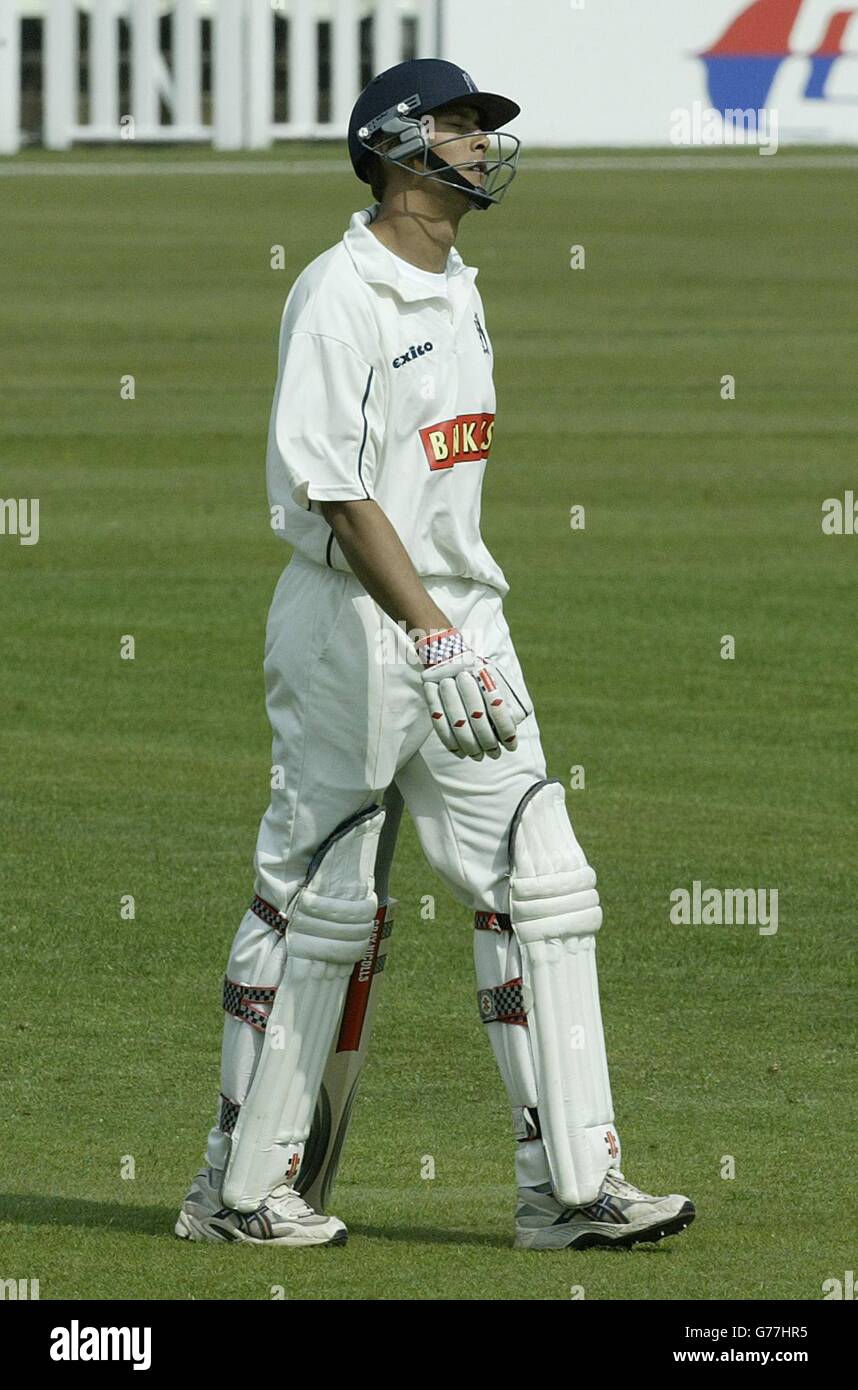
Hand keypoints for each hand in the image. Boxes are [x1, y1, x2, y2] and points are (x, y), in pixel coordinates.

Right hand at [416, 627, 527, 759]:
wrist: (452, 653)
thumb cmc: (484, 673)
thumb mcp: (504, 680)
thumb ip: (513, 699)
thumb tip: (515, 723)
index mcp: (486, 673)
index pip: (499, 707)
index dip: (506, 730)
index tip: (511, 746)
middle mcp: (465, 677)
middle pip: (477, 719)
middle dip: (488, 742)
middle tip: (494, 755)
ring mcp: (445, 683)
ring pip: (458, 725)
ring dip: (470, 746)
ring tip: (478, 757)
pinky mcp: (430, 691)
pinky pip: (439, 723)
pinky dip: (450, 742)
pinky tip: (460, 753)